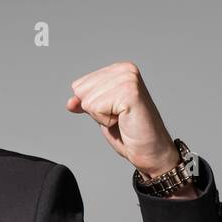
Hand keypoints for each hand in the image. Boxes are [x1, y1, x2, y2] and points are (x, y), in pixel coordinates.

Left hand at [65, 62, 180, 177]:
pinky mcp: (129, 92)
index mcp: (119, 69)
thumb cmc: (130, 134)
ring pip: (88, 101)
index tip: (114, 112)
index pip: (79, 85)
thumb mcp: (101, 114)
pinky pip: (96, 108)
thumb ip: (86, 103)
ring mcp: (128, 79)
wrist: (151, 152)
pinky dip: (106, 121)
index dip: (91, 106)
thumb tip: (70, 102)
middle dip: (96, 111)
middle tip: (119, 118)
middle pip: (81, 91)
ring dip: (102, 117)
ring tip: (123, 120)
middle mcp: (125, 69)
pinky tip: (125, 121)